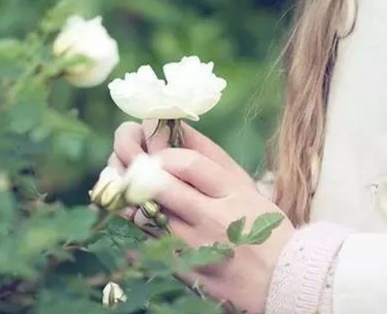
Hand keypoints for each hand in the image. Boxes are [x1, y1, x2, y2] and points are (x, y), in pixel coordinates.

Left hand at [110, 121, 294, 312]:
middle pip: (157, 184)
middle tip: (128, 151)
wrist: (282, 280)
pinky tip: (133, 207)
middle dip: (134, 162)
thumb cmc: (262, 225)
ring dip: (128, 192)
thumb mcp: (245, 186)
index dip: (162, 149)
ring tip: (125, 178)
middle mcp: (212, 218)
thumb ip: (211, 157)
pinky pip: (143, 240)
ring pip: (142, 213)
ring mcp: (194, 247)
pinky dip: (133, 220)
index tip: (155, 145)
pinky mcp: (181, 268)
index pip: (186, 162)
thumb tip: (175, 127)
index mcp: (233, 192)